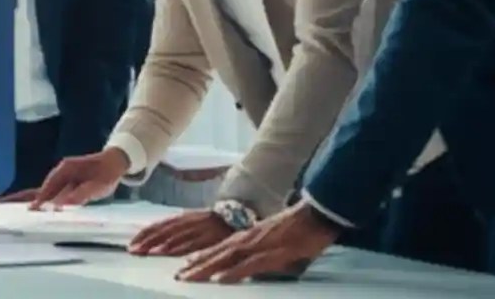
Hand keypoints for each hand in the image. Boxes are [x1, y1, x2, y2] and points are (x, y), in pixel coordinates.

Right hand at [21, 148, 128, 209]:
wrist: (114, 162)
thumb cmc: (107, 174)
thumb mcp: (99, 185)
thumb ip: (83, 194)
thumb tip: (64, 205)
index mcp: (65, 169)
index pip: (48, 187)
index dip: (39, 200)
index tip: (29, 212)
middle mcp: (58, 173)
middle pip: (34, 189)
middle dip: (15, 198)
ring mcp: (58, 180)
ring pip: (36, 193)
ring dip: (21, 201)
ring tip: (1, 209)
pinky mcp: (61, 187)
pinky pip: (44, 196)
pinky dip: (32, 202)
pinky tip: (24, 211)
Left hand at [127, 210, 232, 256]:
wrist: (235, 216)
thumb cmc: (208, 223)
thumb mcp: (189, 222)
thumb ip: (173, 229)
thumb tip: (151, 239)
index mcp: (181, 217)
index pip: (158, 225)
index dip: (144, 234)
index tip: (131, 244)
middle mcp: (188, 220)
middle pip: (164, 231)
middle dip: (148, 241)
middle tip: (134, 251)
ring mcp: (199, 227)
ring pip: (178, 236)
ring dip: (163, 245)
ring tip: (150, 252)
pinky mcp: (211, 236)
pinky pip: (195, 242)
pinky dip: (183, 247)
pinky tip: (174, 253)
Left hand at [174, 201, 340, 283]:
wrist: (316, 215)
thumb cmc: (297, 228)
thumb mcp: (273, 241)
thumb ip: (259, 252)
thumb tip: (249, 266)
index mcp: (248, 237)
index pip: (219, 248)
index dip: (201, 256)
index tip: (184, 265)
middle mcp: (248, 239)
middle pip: (217, 253)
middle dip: (196, 265)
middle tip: (178, 276)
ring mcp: (258, 245)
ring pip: (226, 259)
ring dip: (206, 268)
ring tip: (188, 277)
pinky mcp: (272, 253)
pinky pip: (248, 265)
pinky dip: (233, 272)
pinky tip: (220, 279)